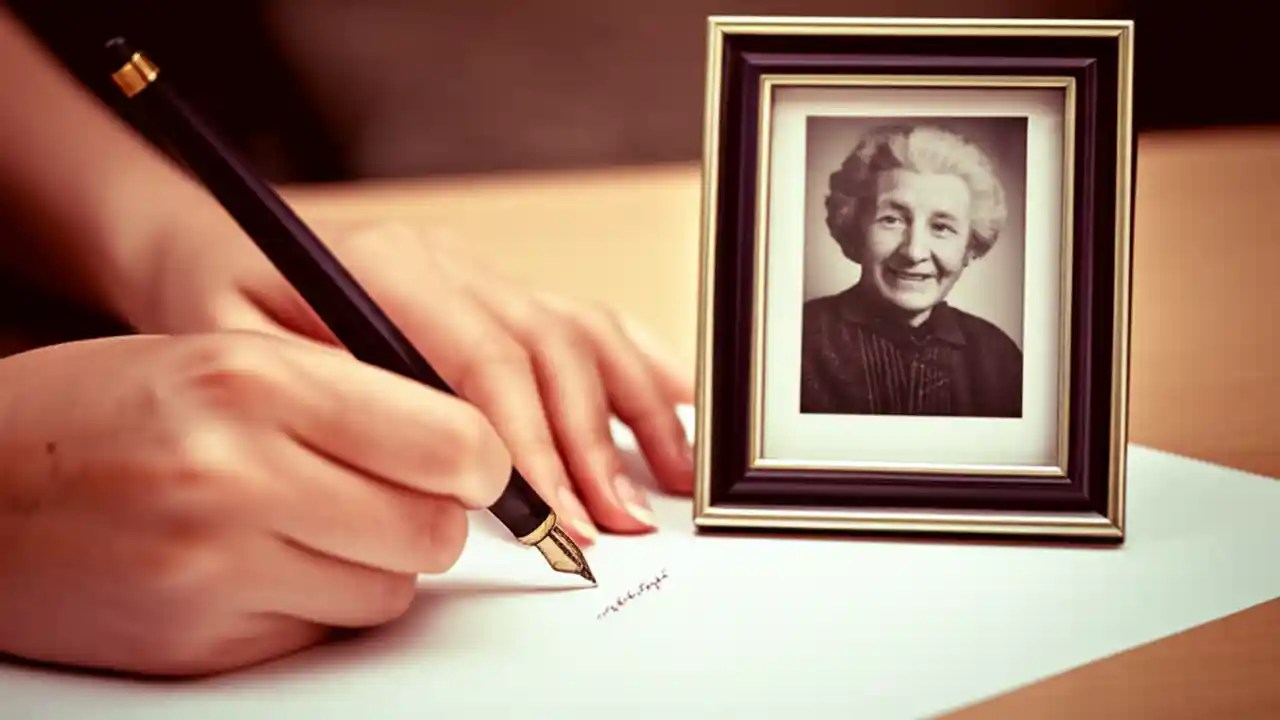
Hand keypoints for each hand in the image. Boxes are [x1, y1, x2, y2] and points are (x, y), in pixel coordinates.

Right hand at [0, 331, 508, 675]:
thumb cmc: (105, 409)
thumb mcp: (228, 359)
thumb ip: (352, 393)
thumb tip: (472, 447)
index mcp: (254, 383)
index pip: (451, 441)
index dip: (481, 458)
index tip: (474, 461)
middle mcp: (237, 477)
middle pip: (434, 531)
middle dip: (430, 518)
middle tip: (392, 495)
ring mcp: (215, 571)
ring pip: (390, 591)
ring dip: (374, 565)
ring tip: (307, 525)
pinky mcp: (200, 642)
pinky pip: (324, 631)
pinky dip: (316, 602)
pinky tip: (257, 565)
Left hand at [130, 219, 694, 544]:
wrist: (212, 244)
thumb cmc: (217, 300)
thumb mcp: (232, 349)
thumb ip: (329, 398)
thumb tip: (423, 470)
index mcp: (389, 266)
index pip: (484, 357)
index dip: (528, 441)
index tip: (550, 514)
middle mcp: (450, 263)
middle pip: (549, 348)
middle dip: (588, 446)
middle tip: (610, 524)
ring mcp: (482, 275)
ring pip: (583, 332)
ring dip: (631, 413)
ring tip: (662, 486)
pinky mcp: (500, 295)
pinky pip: (587, 321)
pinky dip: (638, 368)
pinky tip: (675, 409)